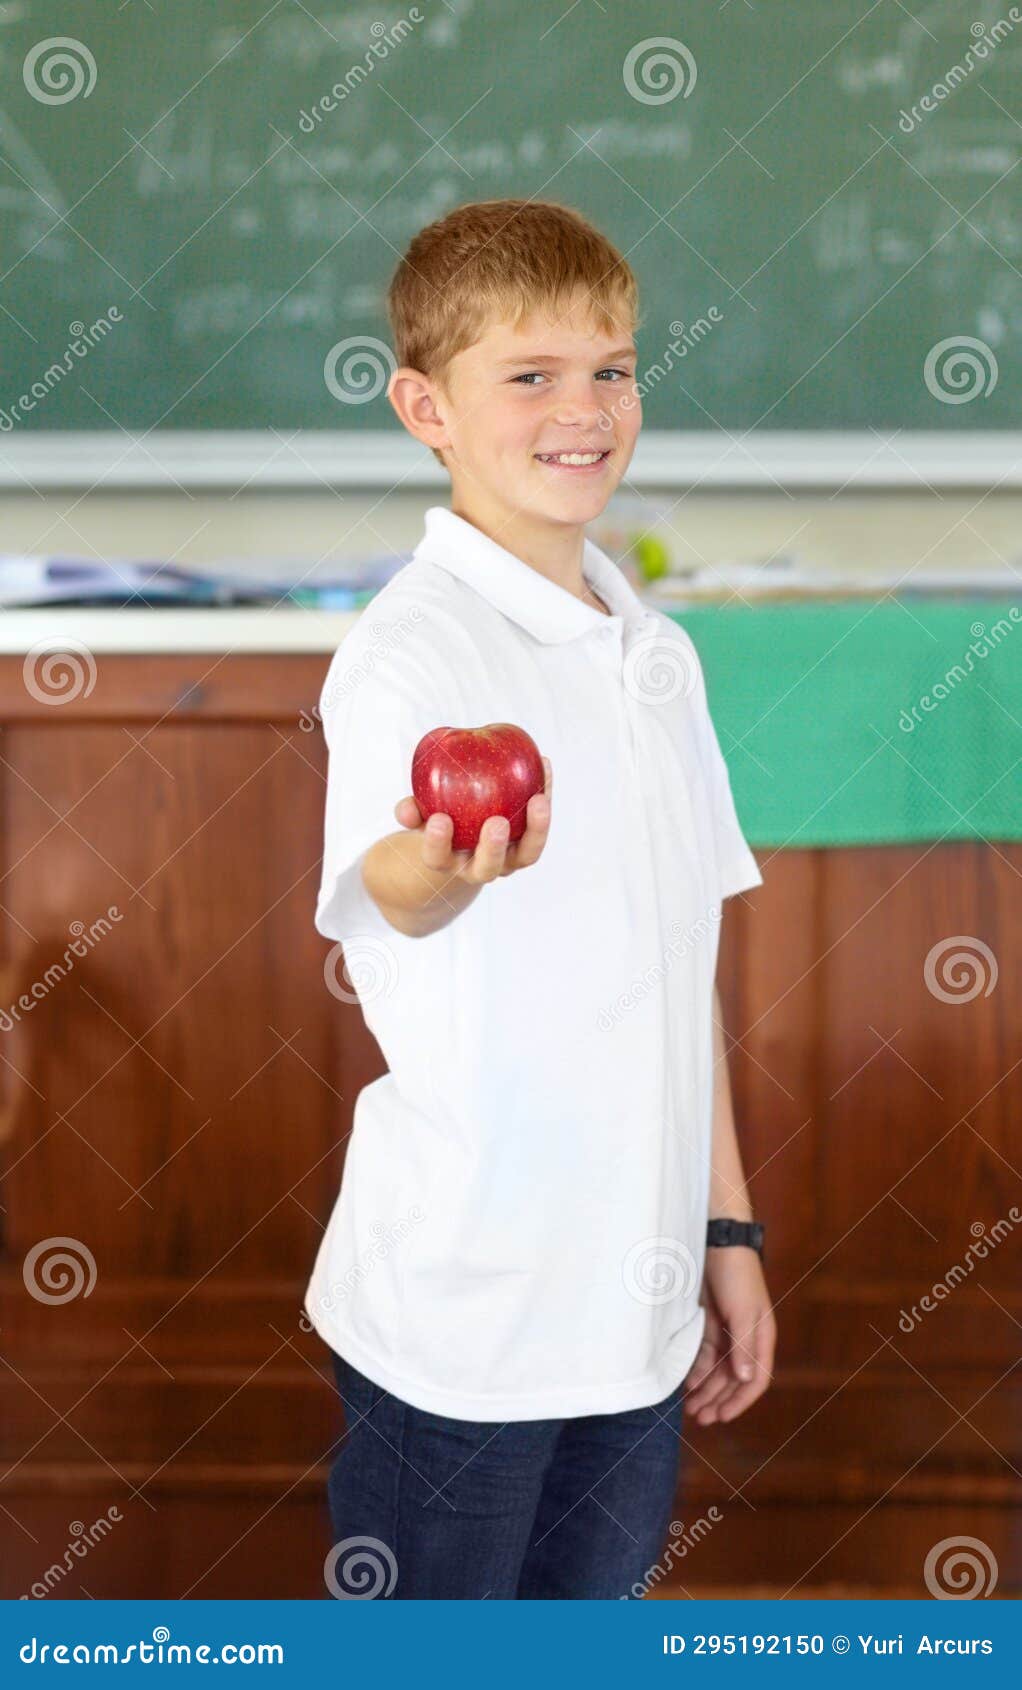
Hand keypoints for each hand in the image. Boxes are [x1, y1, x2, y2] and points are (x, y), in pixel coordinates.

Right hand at [392, 756, 552, 884]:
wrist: (466, 839)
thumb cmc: (441, 820)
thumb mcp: (422, 816)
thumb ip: (412, 811)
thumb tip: (405, 807)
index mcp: (448, 861)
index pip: (438, 858)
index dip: (438, 842)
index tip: (439, 819)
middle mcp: (480, 867)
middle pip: (488, 867)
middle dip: (493, 848)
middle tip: (497, 823)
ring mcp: (508, 860)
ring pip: (526, 854)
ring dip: (536, 829)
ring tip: (538, 800)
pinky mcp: (529, 844)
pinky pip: (541, 824)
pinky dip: (545, 794)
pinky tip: (544, 765)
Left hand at [683, 1248, 775, 1424]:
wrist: (716, 1240)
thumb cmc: (737, 1273)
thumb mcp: (743, 1311)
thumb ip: (744, 1346)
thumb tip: (746, 1380)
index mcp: (761, 1337)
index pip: (755, 1379)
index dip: (740, 1402)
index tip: (722, 1418)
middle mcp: (745, 1338)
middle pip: (733, 1379)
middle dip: (718, 1400)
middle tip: (699, 1419)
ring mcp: (726, 1330)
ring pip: (716, 1370)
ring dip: (705, 1389)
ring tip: (689, 1408)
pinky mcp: (708, 1322)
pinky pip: (703, 1354)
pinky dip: (696, 1370)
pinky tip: (686, 1383)